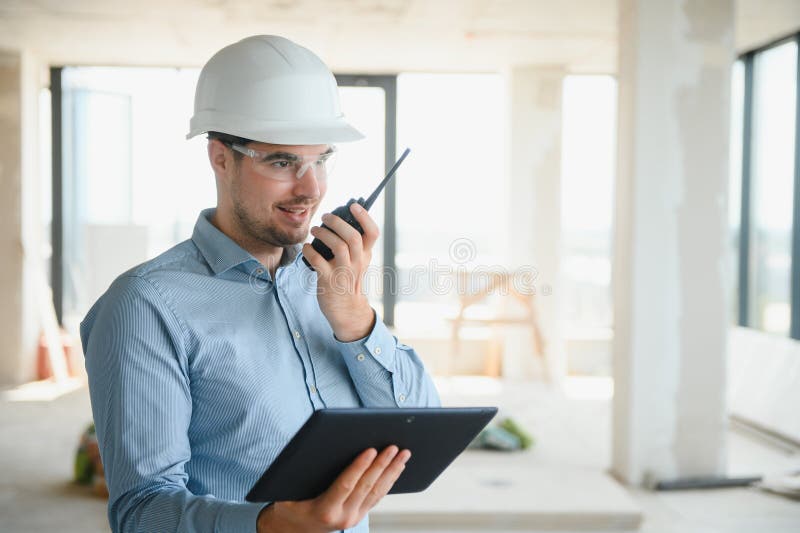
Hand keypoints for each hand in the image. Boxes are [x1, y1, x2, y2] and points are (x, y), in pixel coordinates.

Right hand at [256, 445, 410, 532]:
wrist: (291, 530)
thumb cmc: (288, 505)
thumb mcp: (287, 491)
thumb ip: (300, 473)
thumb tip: (316, 449)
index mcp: (324, 510)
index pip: (346, 485)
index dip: (359, 467)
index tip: (371, 450)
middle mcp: (342, 517)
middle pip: (367, 487)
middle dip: (382, 465)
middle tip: (394, 447)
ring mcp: (353, 518)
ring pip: (377, 492)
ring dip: (392, 471)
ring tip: (403, 454)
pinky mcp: (359, 516)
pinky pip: (377, 496)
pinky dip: (389, 481)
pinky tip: (397, 468)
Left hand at [302, 203, 378, 341]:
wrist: (346, 309)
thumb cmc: (348, 279)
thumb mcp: (358, 261)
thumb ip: (354, 244)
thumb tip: (338, 219)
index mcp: (365, 254)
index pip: (373, 233)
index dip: (365, 217)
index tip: (353, 206)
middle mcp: (357, 262)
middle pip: (353, 237)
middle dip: (337, 222)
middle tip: (325, 216)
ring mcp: (343, 272)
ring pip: (338, 246)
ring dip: (323, 234)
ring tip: (314, 230)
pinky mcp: (328, 281)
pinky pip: (317, 261)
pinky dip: (309, 251)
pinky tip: (306, 248)